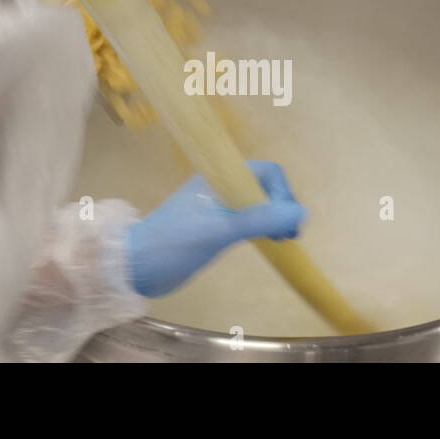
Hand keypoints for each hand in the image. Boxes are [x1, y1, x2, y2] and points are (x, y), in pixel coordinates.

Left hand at [127, 161, 306, 297]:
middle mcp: (220, 187)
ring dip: (273, 217)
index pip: (266, 171)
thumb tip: (302, 213)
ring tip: (281, 239)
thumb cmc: (175, 243)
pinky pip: (247, 218)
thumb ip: (260, 220)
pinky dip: (261, 227)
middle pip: (264, 186)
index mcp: (219, 178)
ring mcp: (217, 206)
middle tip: (287, 235)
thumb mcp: (220, 231)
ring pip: (257, 203)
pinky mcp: (214, 225)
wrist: (137, 266)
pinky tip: (266, 241)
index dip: (283, 193)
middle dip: (281, 206)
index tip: (286, 221)